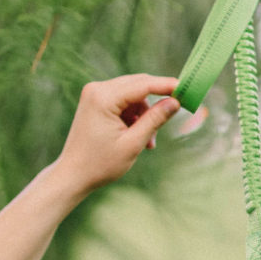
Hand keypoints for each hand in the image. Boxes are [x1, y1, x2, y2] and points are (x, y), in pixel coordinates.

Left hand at [53, 74, 182, 199]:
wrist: (72, 175)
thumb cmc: (100, 164)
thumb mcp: (133, 143)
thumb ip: (155, 120)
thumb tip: (175, 101)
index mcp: (103, 98)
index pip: (143, 84)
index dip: (167, 85)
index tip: (187, 87)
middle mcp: (97, 89)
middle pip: (138, 84)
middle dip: (156, 102)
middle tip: (178, 111)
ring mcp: (94, 94)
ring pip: (133, 94)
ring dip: (145, 114)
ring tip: (149, 141)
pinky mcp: (95, 101)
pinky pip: (123, 101)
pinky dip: (134, 116)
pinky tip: (138, 136)